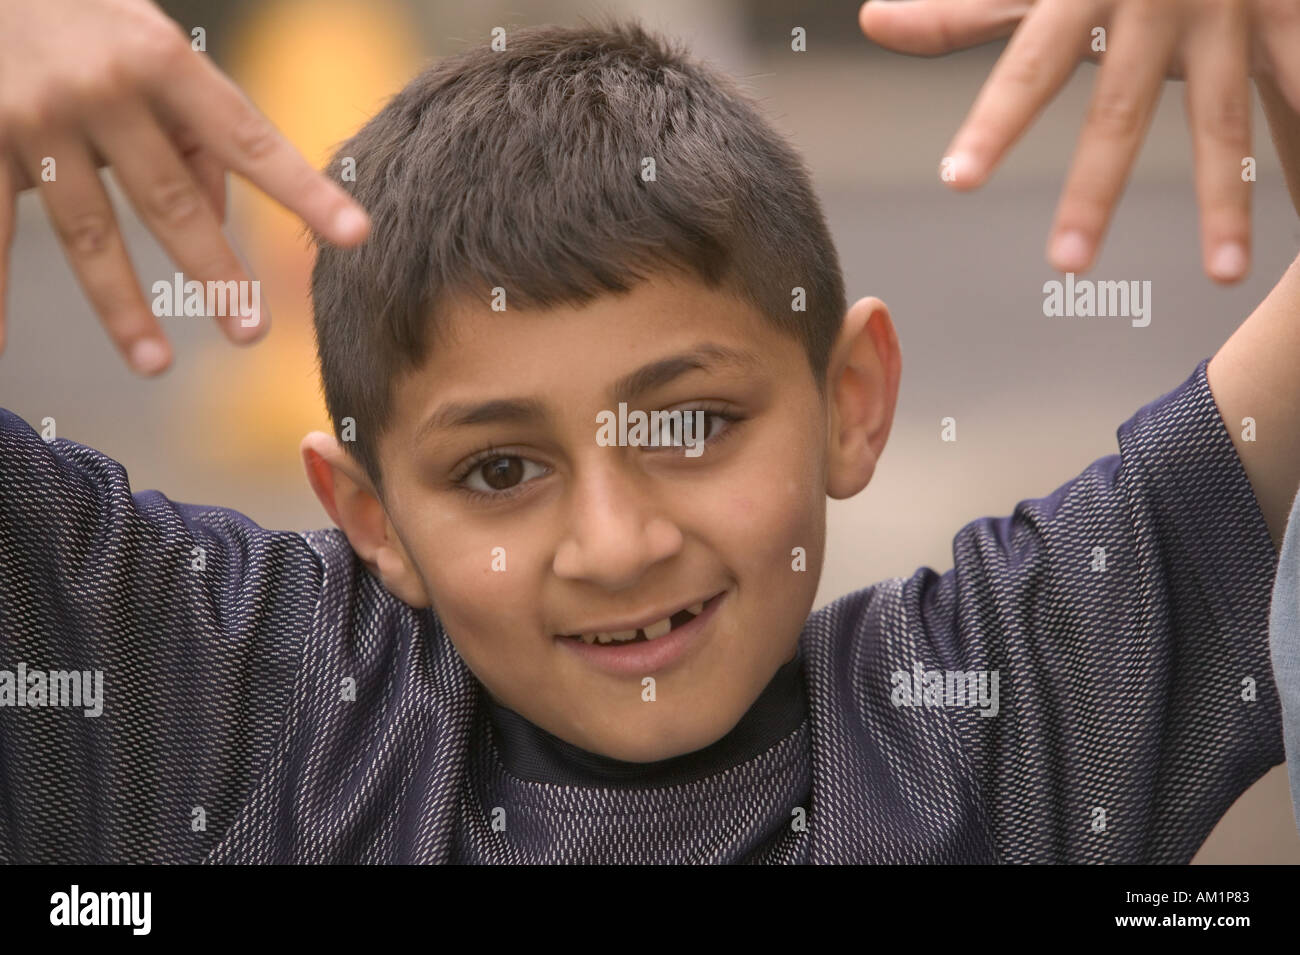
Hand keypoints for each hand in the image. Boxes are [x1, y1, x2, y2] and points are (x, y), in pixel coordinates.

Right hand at [0, 0, 369, 373]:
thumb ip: (194, 125)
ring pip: (89, 233)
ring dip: (124, 307)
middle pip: (172, 202)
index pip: (249, 141)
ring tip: (156, 364)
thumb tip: (222, 215)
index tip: (356, 235)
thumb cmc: (84, 13)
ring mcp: (38, 117)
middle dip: (217, 274)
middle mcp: (105, 88)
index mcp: (163, 58)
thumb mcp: (151, 43)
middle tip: (254, 333)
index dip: (304, 192)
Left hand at [859, 0, 1299, 282]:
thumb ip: (966, 6)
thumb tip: (874, 21)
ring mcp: (1231, 10)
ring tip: (1222, 275)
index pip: (1028, 68)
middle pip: (1121, 111)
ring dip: (1227, 201)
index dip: (994, 123)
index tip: (960, 179)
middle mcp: (1156, 3)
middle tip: (1066, 263)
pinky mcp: (1292, 16)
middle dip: (1095, 188)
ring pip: (1226, 120)